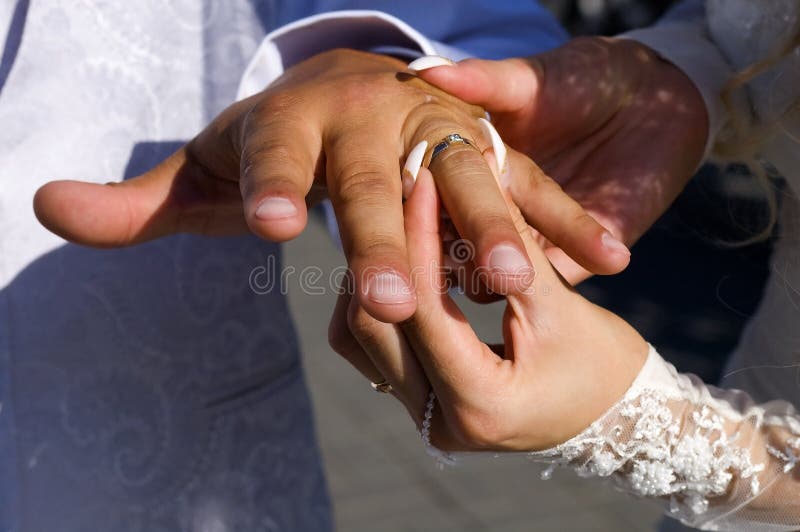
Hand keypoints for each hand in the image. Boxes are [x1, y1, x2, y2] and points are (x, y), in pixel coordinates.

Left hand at [34, 48, 623, 321]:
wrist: (355, 89)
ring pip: (468, 179)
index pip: (277, 151)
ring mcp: (437, 130)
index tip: (272, 227)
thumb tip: (41, 205)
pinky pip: (533, 186)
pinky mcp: (489, 147)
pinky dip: (568, 221)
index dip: (272, 185)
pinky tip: (606, 262)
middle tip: (393, 297)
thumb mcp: (214, 167)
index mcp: (296, 117)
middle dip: (387, 236)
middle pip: (377, 177)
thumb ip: (141, 197)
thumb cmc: (280, 142)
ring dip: (494, 230)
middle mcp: (372, 118)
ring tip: (514, 285)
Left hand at [331, 165, 647, 450]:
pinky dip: (383, 303)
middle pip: (370, 328)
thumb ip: (512, 245)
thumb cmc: (606, 365)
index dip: (417, 236)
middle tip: (402, 197)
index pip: (422, 307)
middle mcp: (441, 425)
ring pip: (359, 340)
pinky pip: (374, 349)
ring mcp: (427, 420)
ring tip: (402, 225)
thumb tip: (479, 169)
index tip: (422, 181)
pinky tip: (407, 262)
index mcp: (480, 405)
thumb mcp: (562, 305)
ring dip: (374, 279)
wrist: (618, 418)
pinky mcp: (422, 407)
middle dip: (386, 254)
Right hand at [412, 37, 707, 282]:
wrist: (655, 95)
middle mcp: (500, 209)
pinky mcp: (577, 259)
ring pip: (496, 276)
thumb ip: (486, 82)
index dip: (425, 210)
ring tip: (478, 274)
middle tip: (445, 254)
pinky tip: (526, 286)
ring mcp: (535, 238)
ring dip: (485, 280)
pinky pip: (551, 286)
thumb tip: (431, 72)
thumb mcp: (532, 80)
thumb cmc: (587, 78)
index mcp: (479, 170)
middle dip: (450, 256)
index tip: (414, 209)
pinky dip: (536, 291)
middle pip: (460, 246)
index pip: (440, 200)